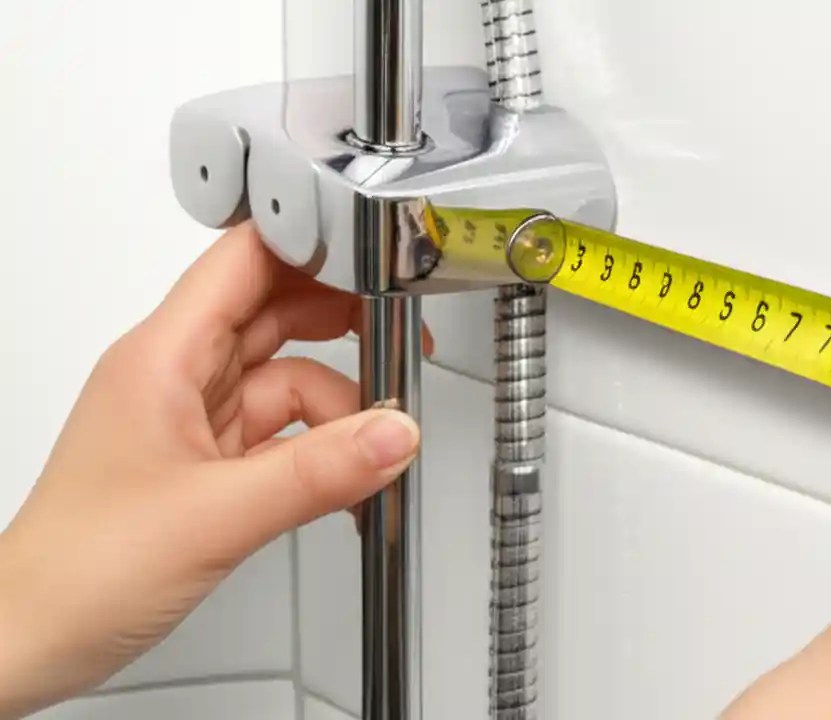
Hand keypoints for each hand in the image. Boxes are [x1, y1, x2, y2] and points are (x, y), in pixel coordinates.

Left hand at [0, 223, 427, 717]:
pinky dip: (322, 446)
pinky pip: (282, 430)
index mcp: (161, 356)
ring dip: (339, 400)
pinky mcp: (207, 460)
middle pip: (275, 310)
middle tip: (402, 340)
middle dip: (344, 321)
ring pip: (286, 376)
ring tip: (377, 435)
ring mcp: (191, 417)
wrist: (36, 636)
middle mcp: (175, 375)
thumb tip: (395, 434)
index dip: (310, 244)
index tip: (375, 254)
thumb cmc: (77, 568)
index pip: (245, 262)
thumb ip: (320, 472)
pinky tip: (346, 472)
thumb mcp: (217, 515)